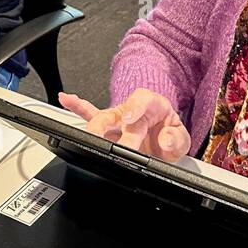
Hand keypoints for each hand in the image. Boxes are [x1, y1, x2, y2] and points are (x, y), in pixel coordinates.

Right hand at [57, 89, 190, 162]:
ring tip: (90, 134)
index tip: (129, 120)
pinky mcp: (108, 127)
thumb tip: (165, 139)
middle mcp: (132, 109)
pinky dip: (77, 108)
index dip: (134, 108)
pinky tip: (65, 99)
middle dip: (114, 130)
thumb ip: (177, 140)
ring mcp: (118, 117)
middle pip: (117, 113)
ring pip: (101, 117)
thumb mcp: (182, 141)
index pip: (143, 100)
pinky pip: (90, 114)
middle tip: (117, 148)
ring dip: (94, 126)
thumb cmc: (169, 135)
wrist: (164, 141)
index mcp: (153, 106)